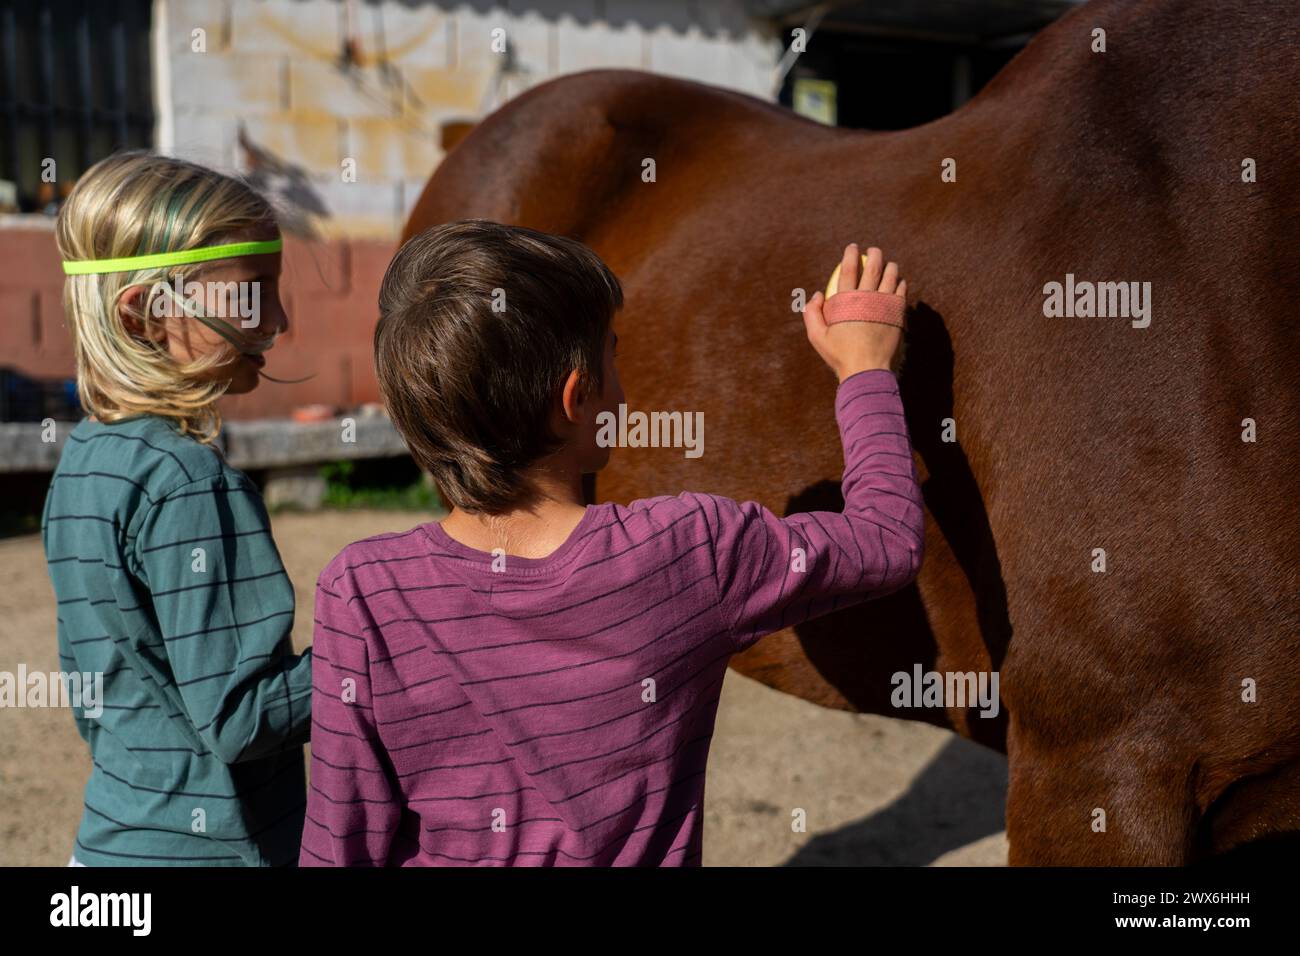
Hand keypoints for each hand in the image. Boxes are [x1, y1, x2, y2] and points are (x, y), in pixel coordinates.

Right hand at [802, 243, 906, 381]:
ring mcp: (885, 304)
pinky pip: (901, 290)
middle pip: (873, 266)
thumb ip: (812, 314)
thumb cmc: (840, 354)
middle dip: (874, 254)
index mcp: (847, 300)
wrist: (867, 369)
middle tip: (873, 250)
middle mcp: (867, 298)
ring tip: (888, 264)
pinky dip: (900, 282)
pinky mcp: (898, 313)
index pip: (849, 269)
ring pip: (891, 275)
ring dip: (890, 266)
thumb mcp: (817, 337)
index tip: (852, 248)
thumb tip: (818, 294)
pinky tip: (898, 282)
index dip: (850, 254)